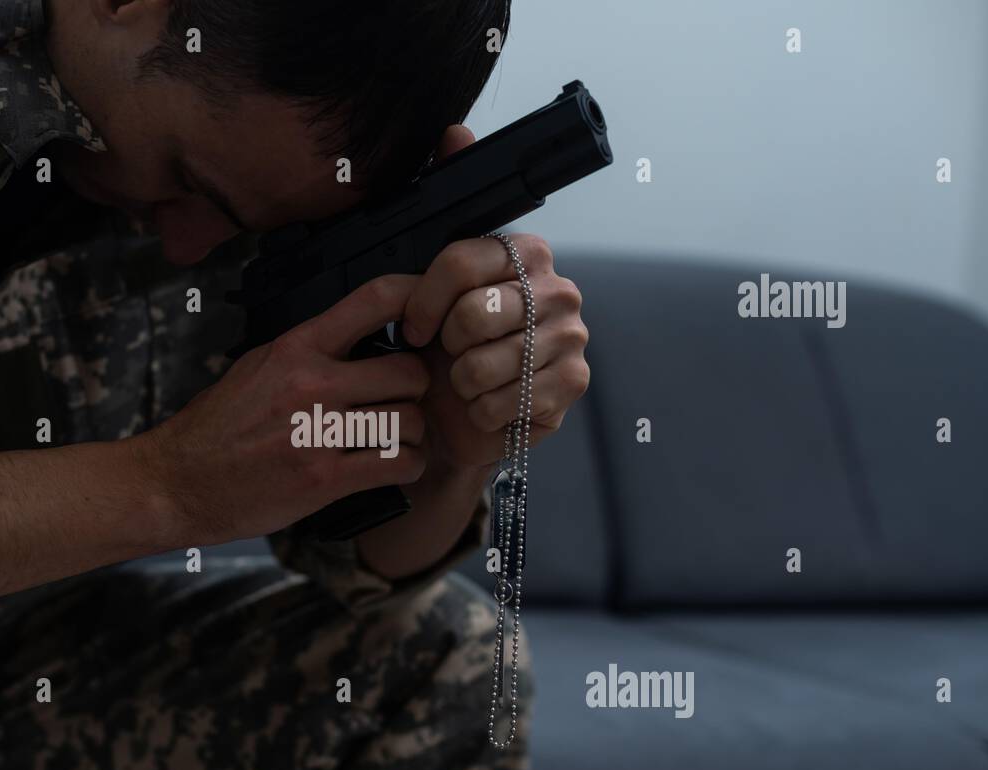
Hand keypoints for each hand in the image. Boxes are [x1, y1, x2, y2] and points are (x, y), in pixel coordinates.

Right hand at [145, 276, 429, 543]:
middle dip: (417, 390)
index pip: (375, 299)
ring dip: (415, 434)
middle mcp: (311, 382)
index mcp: (296, 346)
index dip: (419, 299)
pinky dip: (410, 466)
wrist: (178, 481)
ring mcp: (319, 430)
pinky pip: (398, 463)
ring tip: (402, 440)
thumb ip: (308, 351)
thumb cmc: (218, 428)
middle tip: (407, 402)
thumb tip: (360, 337)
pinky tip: (397, 466)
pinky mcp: (325, 477)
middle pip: (410, 371)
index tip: (431, 318)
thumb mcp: (257, 367)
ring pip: (411, 420)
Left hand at [398, 126, 590, 468]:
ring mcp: (571, 336)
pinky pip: (503, 403)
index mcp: (523, 252)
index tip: (413, 328)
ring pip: (483, 366)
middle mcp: (558, 287)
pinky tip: (489, 406)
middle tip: (452, 355)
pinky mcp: (574, 383)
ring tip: (470, 382)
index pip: (460, 262)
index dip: (423, 302)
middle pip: (473, 316)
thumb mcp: (429, 278)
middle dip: (447, 346)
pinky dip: (482, 413)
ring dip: (463, 385)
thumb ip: (441, 197)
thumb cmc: (445, 349)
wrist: (462, 419)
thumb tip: (455, 130)